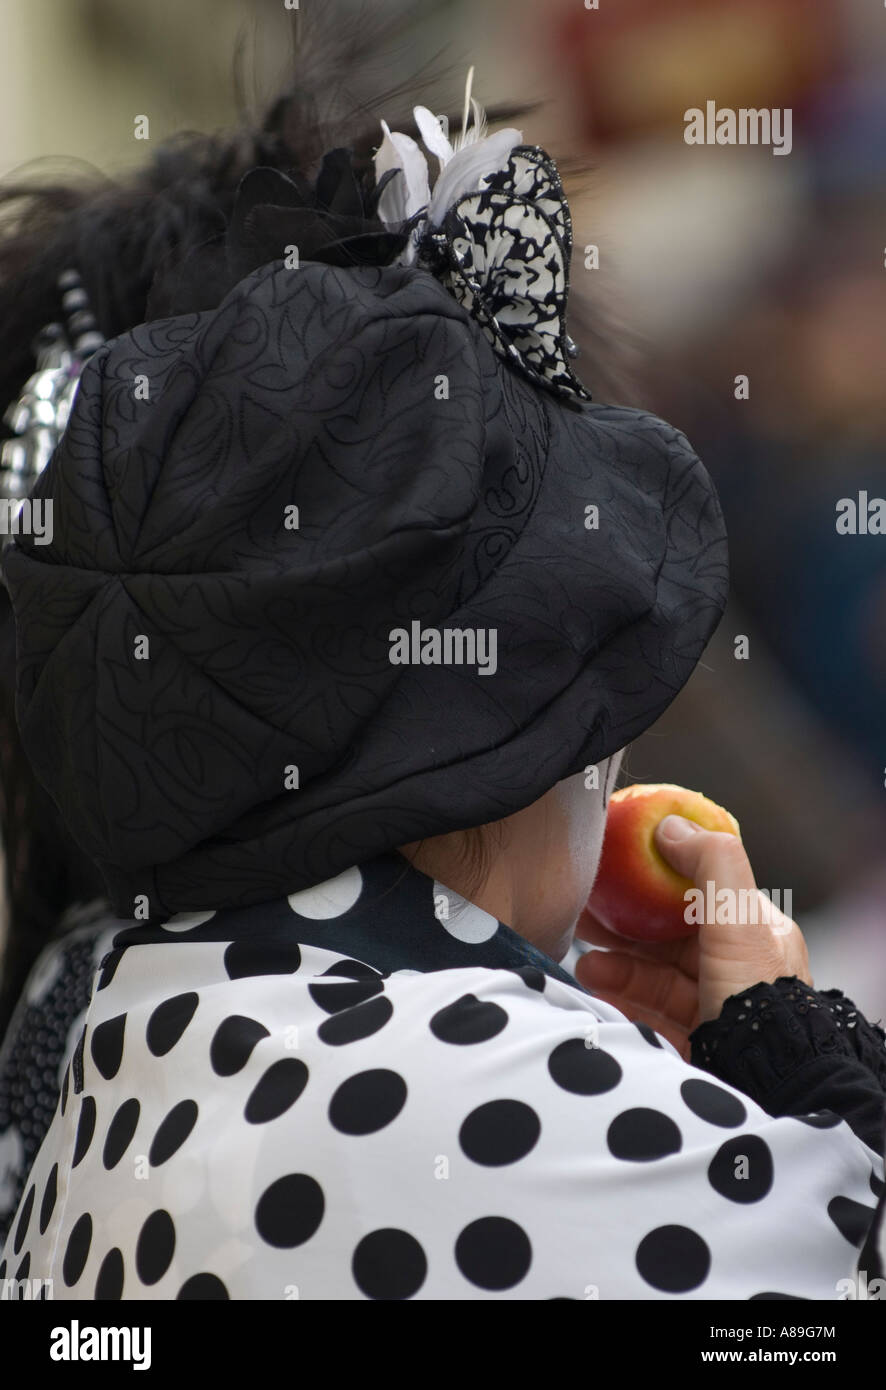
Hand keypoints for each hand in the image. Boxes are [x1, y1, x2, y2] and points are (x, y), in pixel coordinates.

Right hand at [574, 814, 812, 1059]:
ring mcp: (714, 1006)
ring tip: (584, 960)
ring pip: (654, 974)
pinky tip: (595, 987)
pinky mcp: (694, 1039)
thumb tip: (671, 825)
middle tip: (583, 914)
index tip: (619, 868)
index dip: (658, 878)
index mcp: (755, 934)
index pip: (702, 894)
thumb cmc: (757, 999)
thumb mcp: (739, 921)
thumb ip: (710, 864)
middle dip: (625, 924)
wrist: (768, 1084)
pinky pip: (648, 1010)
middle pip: (670, 936)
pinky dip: (620, 996)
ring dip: (616, 963)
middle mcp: (737, 968)